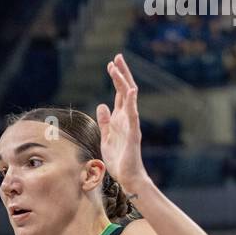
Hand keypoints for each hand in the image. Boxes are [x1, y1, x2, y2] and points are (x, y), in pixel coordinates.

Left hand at [96, 54, 147, 192]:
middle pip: (125, 90)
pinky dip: (132, 103)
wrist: (127, 177)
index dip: (115, 78)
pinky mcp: (133, 134)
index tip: (111, 64)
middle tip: (117, 57)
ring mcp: (131, 124)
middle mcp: (127, 118)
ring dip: (123, 82)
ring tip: (118, 68)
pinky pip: (133, 116)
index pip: (119, 93)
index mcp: (120, 118)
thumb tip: (101, 105)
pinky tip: (131, 91)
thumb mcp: (106, 138)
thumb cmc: (118, 160)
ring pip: (129, 98)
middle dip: (121, 73)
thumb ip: (104, 122)